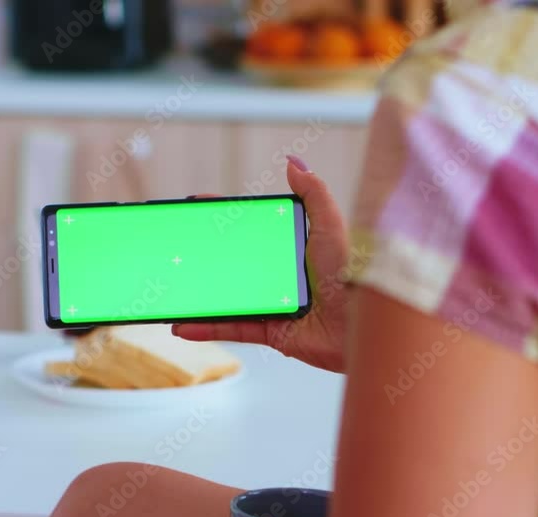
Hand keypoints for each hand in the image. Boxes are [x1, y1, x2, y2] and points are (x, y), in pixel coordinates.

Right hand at [174, 156, 350, 372]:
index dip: (227, 219)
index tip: (200, 208)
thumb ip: (313, 193)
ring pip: (229, 298)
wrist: (363, 325)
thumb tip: (294, 162)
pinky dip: (208, 328)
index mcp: (295, 248)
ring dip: (200, 297)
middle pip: (236, 264)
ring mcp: (276, 304)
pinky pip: (235, 328)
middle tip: (177, 249)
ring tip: (173, 292)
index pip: (254, 228)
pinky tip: (184, 326)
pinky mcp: (273, 333)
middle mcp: (283, 275)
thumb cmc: (354, 275)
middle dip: (206, 258)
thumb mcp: (331, 226)